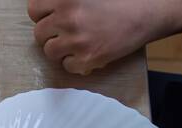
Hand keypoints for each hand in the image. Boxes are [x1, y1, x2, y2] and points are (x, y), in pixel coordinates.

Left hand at [29, 0, 181, 74]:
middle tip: (68, 31)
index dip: (42, 15)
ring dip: (61, 49)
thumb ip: (65, 2)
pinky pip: (67, 66)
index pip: (34, 10)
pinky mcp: (88, 59)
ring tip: (78, 42)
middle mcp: (67, 18)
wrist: (147, 12)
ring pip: (50, 52)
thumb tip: (50, 10)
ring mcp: (76, 40)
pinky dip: (75, 62)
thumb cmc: (119, 0)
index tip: (51, 18)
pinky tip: (88, 51)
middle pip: (40, 34)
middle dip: (51, 34)